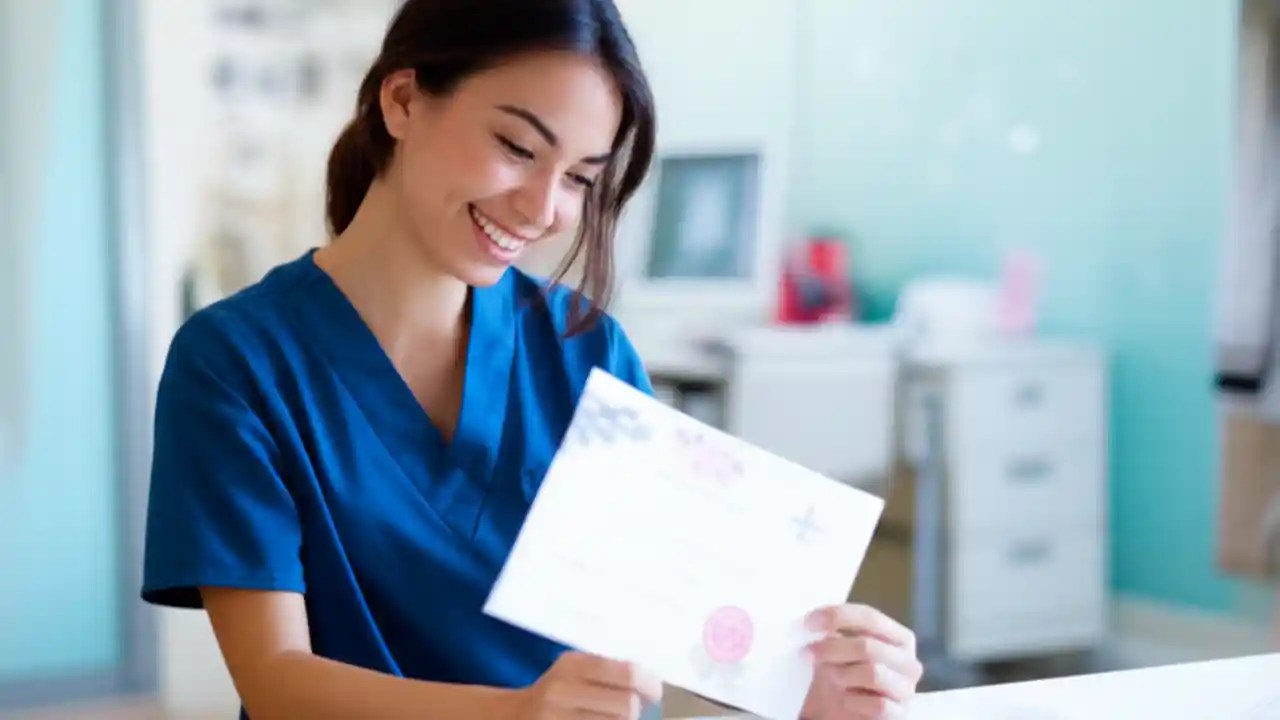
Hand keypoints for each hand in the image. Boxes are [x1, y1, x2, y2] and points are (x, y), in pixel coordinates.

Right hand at [507, 651, 662, 718]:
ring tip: (610, 717)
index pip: (628, 674)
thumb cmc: (554, 692)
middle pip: (628, 707)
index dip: (650, 686)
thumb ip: (608, 672)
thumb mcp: (573, 670)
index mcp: (571, 666)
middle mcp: (561, 692)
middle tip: (634, 710)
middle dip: (636, 711)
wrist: (510, 717)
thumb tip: (654, 684)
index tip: (656, 693)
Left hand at [800, 604, 923, 719]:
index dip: (838, 616)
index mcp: (899, 637)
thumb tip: (814, 621)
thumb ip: (833, 633)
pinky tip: (845, 700)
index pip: (870, 617)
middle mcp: (908, 661)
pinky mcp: (900, 714)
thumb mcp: (838, 650)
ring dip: (842, 674)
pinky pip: (877, 704)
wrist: (843, 714)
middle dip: (833, 648)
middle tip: (808, 652)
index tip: (810, 622)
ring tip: (829, 677)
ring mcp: (907, 689)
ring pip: (873, 673)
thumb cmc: (843, 676)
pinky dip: (855, 701)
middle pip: (869, 646)